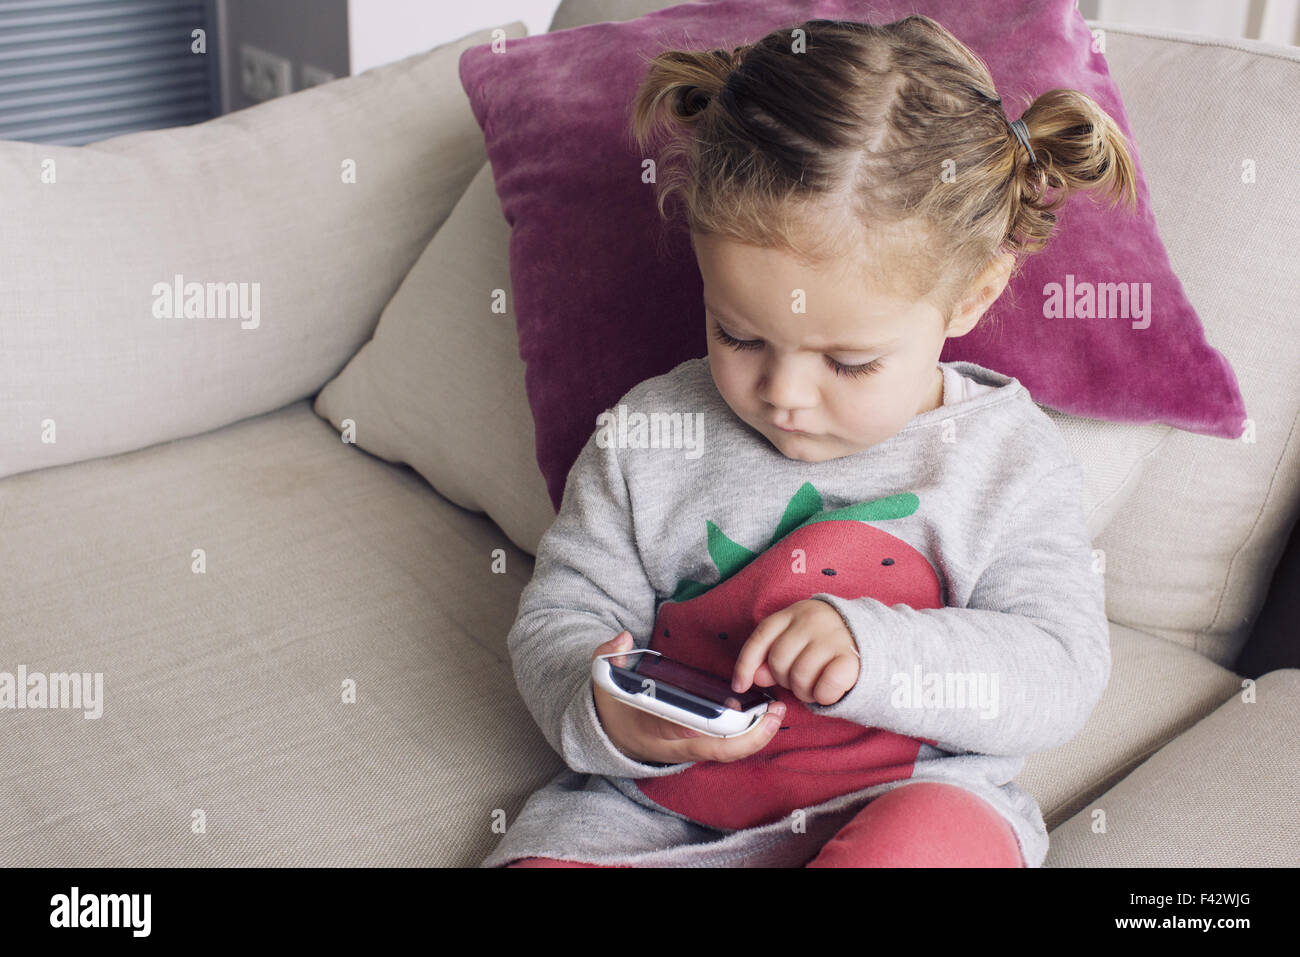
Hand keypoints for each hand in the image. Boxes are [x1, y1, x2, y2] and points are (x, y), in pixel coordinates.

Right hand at [590, 631, 786, 765]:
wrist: (614, 738)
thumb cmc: (613, 709)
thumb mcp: (603, 681)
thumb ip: (609, 656)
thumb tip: (623, 638)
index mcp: (648, 727)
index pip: (669, 729)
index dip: (686, 728)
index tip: (705, 721)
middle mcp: (673, 744)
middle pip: (713, 749)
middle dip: (745, 737)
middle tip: (772, 714)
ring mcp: (688, 750)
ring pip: (725, 752)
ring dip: (754, 738)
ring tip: (777, 714)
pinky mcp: (699, 749)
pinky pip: (727, 748)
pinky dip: (748, 737)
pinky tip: (767, 718)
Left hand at [731, 599, 860, 705]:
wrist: (877, 637)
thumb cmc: (828, 642)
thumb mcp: (798, 640)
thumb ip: (773, 654)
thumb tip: (755, 677)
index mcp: (795, 612)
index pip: (761, 637)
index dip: (745, 664)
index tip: (740, 686)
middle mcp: (813, 620)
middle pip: (778, 661)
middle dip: (785, 679)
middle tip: (801, 679)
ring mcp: (833, 637)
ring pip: (799, 677)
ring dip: (804, 691)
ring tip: (815, 685)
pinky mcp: (852, 658)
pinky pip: (825, 688)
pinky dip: (823, 697)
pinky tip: (829, 691)